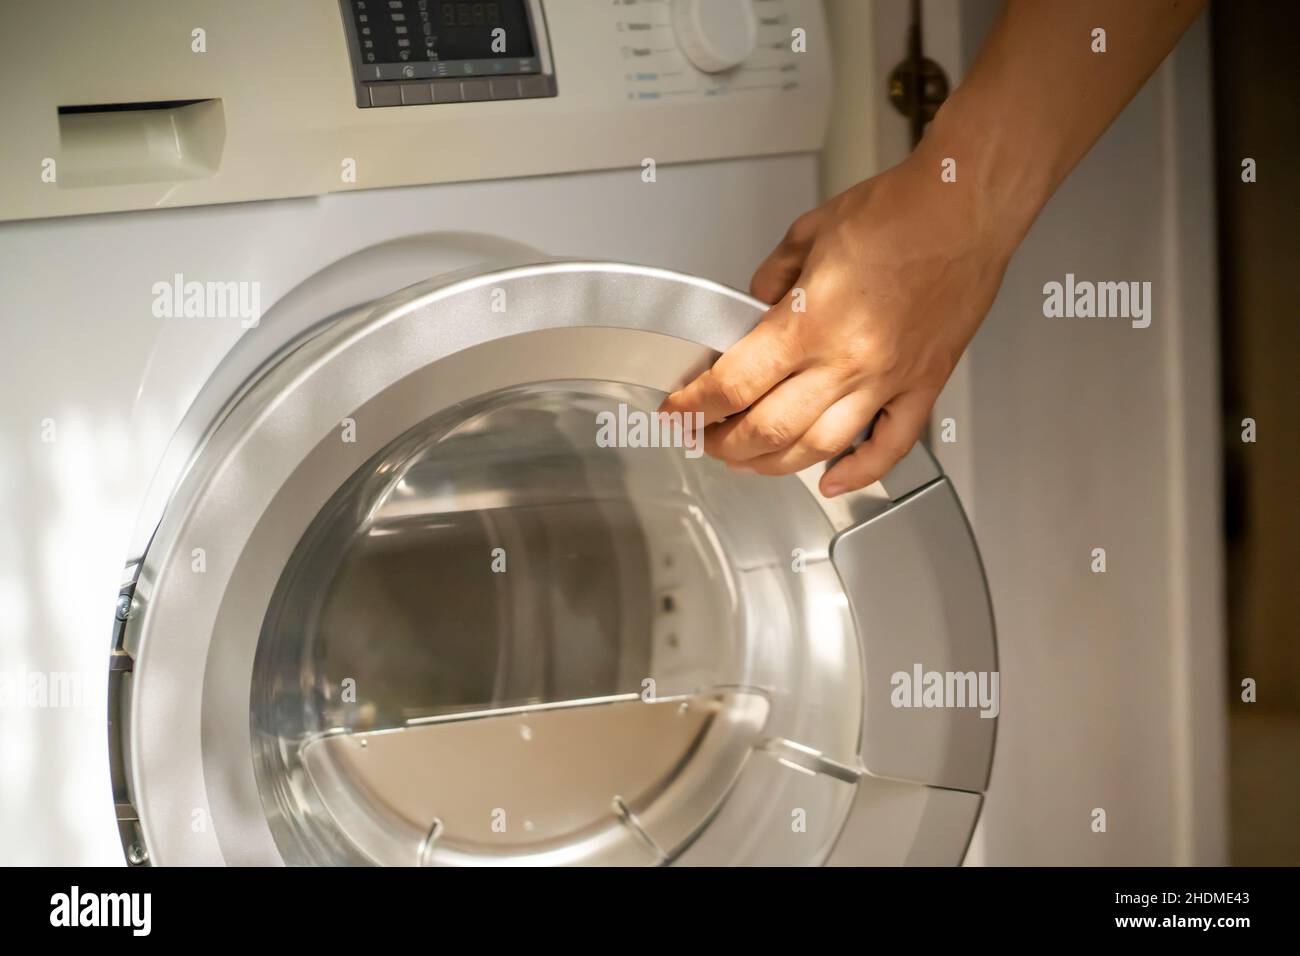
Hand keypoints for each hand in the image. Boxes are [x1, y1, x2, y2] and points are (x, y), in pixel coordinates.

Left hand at [659, 154, 1014, 496]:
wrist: (967, 208)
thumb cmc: (899, 212)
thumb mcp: (808, 233)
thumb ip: (770, 280)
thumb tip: (753, 308)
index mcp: (809, 323)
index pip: (733, 384)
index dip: (694, 406)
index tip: (678, 410)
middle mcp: (846, 361)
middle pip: (768, 430)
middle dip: (724, 443)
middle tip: (706, 439)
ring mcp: (886, 380)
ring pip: (819, 449)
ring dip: (774, 465)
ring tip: (749, 460)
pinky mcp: (922, 385)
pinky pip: (889, 447)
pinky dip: (858, 474)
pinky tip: (833, 482)